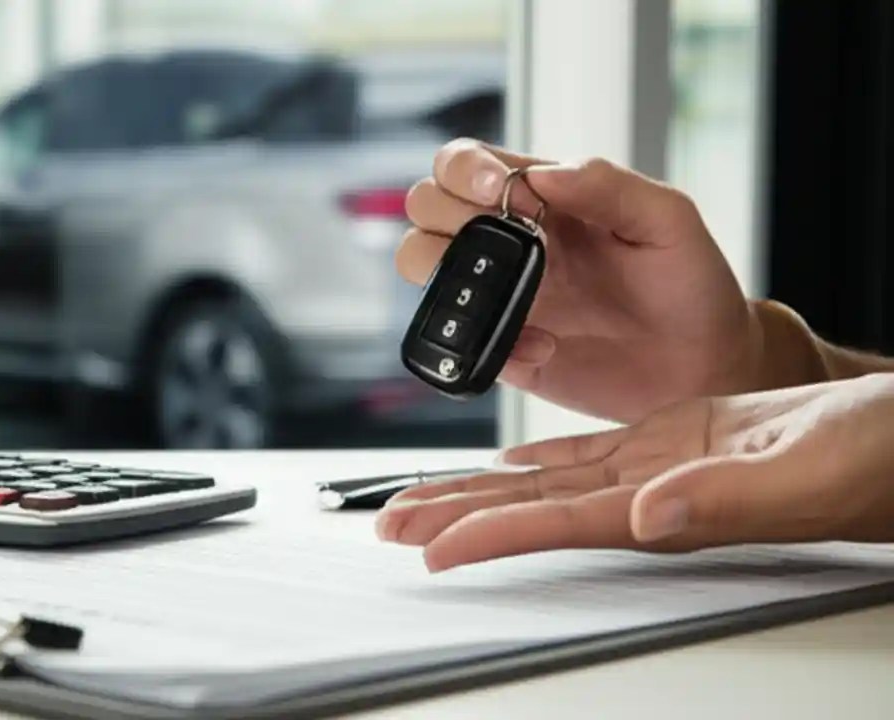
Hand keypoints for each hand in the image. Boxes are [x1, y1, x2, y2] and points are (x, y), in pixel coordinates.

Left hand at [374, 373, 893, 571]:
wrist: (890, 441)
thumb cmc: (866, 461)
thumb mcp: (799, 471)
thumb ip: (722, 498)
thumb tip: (647, 515)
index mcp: (668, 510)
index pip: (558, 526)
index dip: (490, 536)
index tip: (432, 549)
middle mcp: (646, 498)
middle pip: (529, 511)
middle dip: (455, 519)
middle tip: (386, 526)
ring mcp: (653, 471)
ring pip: (544, 483)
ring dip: (478, 491)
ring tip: (418, 500)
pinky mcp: (668, 441)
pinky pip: (583, 454)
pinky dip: (536, 457)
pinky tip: (502, 463)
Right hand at [400, 140, 762, 421]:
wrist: (702, 366)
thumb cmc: (688, 283)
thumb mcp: (667, 220)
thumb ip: (609, 185)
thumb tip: (543, 174)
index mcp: (540, 197)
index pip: (465, 162)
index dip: (464, 169)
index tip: (499, 191)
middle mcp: (507, 240)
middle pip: (425, 207)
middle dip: (444, 216)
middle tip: (501, 240)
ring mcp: (498, 294)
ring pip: (420, 265)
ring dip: (447, 276)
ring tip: (512, 295)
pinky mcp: (500, 346)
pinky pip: (455, 339)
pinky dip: (485, 342)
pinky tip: (543, 347)